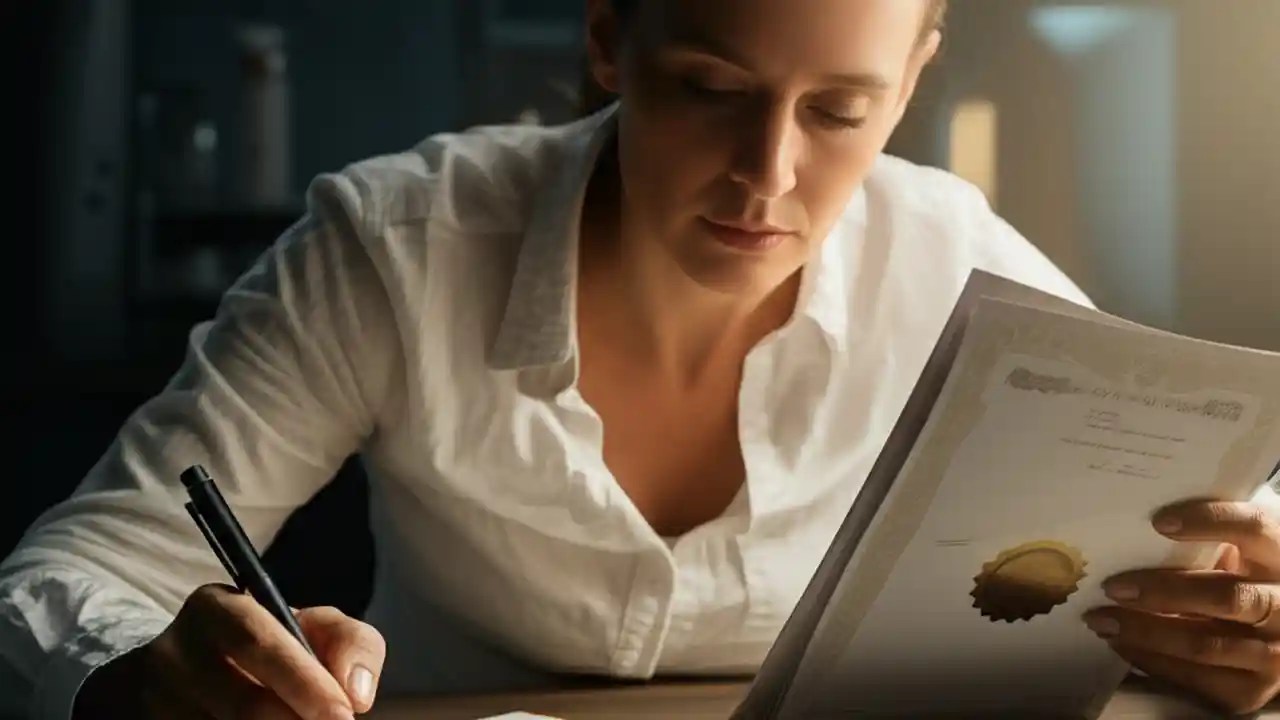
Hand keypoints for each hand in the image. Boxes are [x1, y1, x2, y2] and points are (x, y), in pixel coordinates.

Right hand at [72, 583, 385, 718]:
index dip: (304, 681)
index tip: (345, 713)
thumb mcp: (311, 628)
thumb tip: (357, 694)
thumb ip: (349, 643)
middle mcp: (176, 654)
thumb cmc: (271, 647)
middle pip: (242, 703)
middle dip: (295, 719)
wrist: (185, 678)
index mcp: (215, 608)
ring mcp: (157, 701)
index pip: (258, 641)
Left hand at [1083, 499, 1279, 715]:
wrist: (1275, 635)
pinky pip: (1195, 679)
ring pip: (1205, 644)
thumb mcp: (1239, 551)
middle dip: (1164, 591)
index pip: (1255, 529)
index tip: (1159, 522)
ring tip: (1102, 619)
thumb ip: (1205, 540)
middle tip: (1113, 586)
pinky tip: (1120, 644)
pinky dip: (1151, 660)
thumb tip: (1129, 526)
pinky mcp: (1251, 692)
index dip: (1210, 522)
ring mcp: (1273, 654)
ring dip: (1146, 632)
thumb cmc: (1241, 577)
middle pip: (1227, 597)